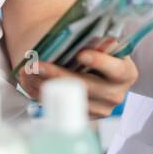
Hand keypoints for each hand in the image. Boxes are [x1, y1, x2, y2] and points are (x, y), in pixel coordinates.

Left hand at [18, 44, 137, 118]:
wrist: (83, 58)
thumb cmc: (90, 43)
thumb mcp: (95, 38)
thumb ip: (92, 38)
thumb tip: (78, 37)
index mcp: (126, 72)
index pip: (116, 69)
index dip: (100, 62)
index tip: (81, 53)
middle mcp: (116, 93)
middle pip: (86, 87)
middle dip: (59, 75)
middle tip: (37, 64)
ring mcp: (100, 108)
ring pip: (69, 99)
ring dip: (43, 84)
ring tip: (26, 71)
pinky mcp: (83, 116)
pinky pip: (60, 106)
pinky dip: (42, 93)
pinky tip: (28, 81)